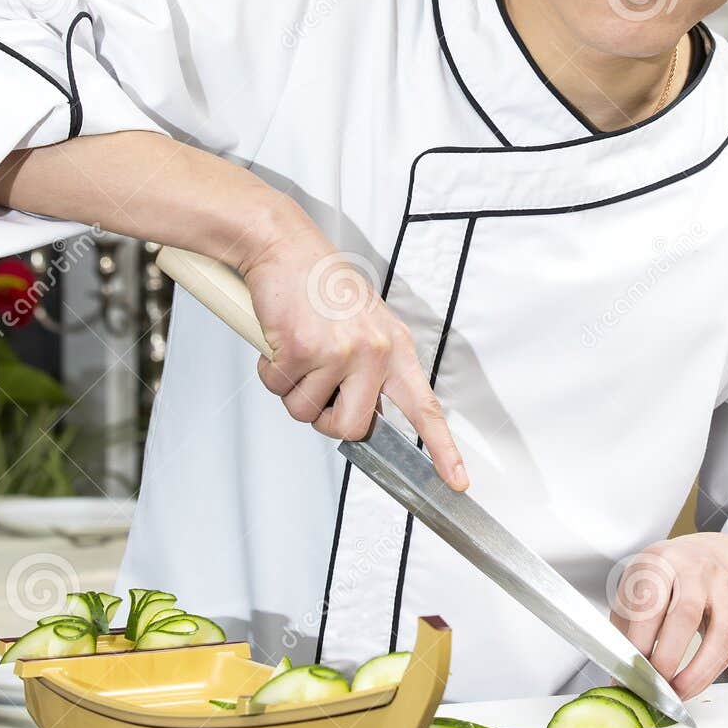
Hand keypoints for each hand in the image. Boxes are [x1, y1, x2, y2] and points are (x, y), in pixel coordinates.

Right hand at [238, 208, 467, 489]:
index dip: (442, 449)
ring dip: (291, 389)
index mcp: (395, 346)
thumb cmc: (319, 284)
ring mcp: (339, 351)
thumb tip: (364, 412)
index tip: (457, 482)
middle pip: (352, 427)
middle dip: (326, 418)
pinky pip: (279, 387)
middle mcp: (374, 351)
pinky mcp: (303, 349)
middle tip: (314, 386)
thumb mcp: (363, 322)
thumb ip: (371, 366)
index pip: (425, 406)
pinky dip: (270, 370)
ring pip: (307, 412)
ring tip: (295, 349)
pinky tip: (278, 338)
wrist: (284, 245)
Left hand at [610, 533, 727, 699]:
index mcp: (661, 560)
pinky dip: (712, 670)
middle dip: (669, 657)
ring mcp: (724, 586)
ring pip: (721, 630)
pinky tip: (694, 683)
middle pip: (686, 613)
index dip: (641, 640)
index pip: (650, 602)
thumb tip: (620, 681)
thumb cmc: (661, 578)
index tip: (631, 671)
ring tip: (678, 693)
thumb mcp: (635, 589)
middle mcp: (696, 568)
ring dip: (698, 670)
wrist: (702, 556)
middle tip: (654, 686)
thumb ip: (626, 630)